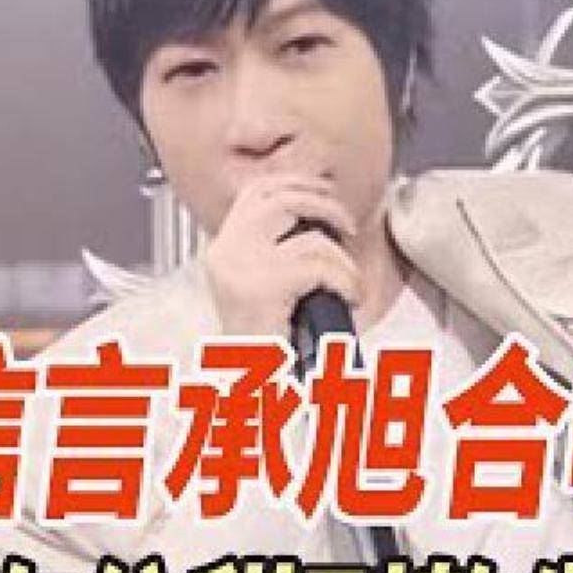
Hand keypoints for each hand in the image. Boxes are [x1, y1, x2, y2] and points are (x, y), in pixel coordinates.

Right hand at [201, 174, 361, 335]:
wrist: (251, 390)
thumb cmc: (267, 349)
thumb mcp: (270, 289)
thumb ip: (283, 252)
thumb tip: (321, 215)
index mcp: (223, 251)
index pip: (256, 192)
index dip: (296, 182)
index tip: (325, 191)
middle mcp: (225, 254)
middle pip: (278, 196)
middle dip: (323, 202)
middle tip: (348, 226)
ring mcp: (240, 270)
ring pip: (306, 233)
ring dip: (341, 256)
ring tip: (349, 280)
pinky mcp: (262, 288)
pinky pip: (319, 266)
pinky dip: (345, 279)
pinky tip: (349, 296)